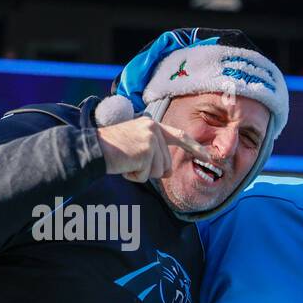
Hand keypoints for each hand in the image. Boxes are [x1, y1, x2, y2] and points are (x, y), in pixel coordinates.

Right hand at [97, 116, 212, 182]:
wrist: (92, 148)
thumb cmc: (111, 149)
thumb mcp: (136, 144)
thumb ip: (154, 152)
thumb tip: (167, 171)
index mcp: (152, 125)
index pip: (179, 137)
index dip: (195, 148)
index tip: (210, 156)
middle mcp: (153, 128)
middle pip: (167, 164)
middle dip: (151, 170)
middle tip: (131, 162)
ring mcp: (150, 139)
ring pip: (159, 172)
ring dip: (142, 174)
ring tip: (126, 162)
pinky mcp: (145, 151)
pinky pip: (147, 176)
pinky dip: (134, 176)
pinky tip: (124, 166)